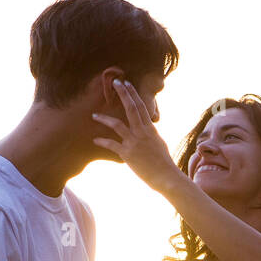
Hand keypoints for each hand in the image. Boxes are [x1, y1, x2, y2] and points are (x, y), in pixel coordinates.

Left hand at [92, 79, 185, 193]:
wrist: (167, 177)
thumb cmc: (164, 163)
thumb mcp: (159, 143)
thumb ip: (151, 133)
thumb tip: (148, 127)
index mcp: (150, 129)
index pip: (141, 106)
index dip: (133, 94)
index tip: (127, 83)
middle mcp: (142, 132)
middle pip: (131, 108)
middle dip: (123, 94)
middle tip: (115, 82)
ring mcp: (134, 142)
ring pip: (117, 125)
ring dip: (104, 119)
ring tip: (94, 115)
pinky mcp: (128, 154)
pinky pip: (112, 145)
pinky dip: (102, 142)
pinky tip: (95, 140)